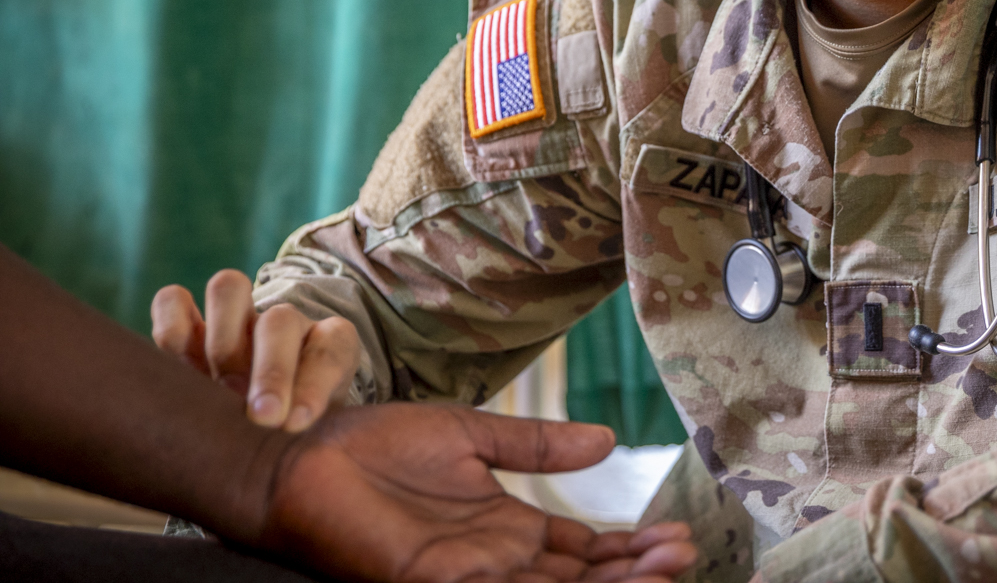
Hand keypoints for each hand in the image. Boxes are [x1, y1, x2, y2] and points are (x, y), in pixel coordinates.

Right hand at [153, 269, 357, 430]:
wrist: (261, 433)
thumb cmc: (298, 439)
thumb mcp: (317, 439)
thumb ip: (317, 437)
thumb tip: (293, 438)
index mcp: (331, 344)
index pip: (331, 349)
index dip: (314, 383)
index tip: (297, 424)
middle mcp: (284, 325)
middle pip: (279, 321)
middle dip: (271, 371)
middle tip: (264, 417)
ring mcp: (236, 321)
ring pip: (228, 289)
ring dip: (221, 340)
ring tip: (216, 392)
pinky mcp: (190, 329)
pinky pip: (172, 302)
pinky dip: (168, 325)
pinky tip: (172, 371)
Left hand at [257, 405, 696, 582]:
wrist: (305, 455)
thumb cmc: (376, 447)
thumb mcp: (473, 436)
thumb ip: (537, 444)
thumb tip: (606, 440)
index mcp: (507, 529)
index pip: (585, 553)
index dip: (631, 549)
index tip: (678, 534)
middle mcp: (496, 562)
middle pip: (582, 581)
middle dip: (637, 572)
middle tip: (685, 554)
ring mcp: (467, 577)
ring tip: (663, 567)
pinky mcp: (433, 582)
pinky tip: (586, 582)